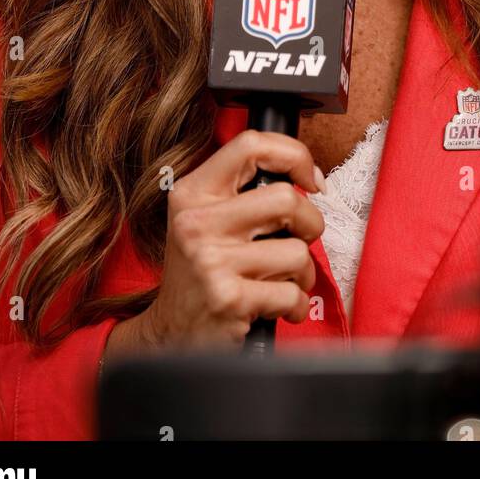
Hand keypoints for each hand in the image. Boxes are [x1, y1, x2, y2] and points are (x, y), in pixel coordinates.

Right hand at [104, 130, 325, 356]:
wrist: (169, 333)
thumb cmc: (199, 271)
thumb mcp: (203, 217)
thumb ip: (242, 191)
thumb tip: (308, 179)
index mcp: (193, 192)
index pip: (250, 145)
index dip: (293, 156)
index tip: (309, 180)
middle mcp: (197, 222)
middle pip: (286, 199)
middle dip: (310, 223)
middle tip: (299, 238)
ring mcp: (212, 261)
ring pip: (298, 252)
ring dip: (303, 273)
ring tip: (281, 280)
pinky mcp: (229, 299)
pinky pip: (292, 294)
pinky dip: (296, 305)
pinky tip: (276, 307)